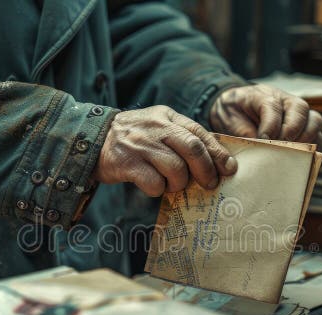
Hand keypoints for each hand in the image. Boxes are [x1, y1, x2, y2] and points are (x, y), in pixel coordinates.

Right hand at [93, 106, 237, 196]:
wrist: (91, 140)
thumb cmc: (133, 139)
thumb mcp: (157, 127)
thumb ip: (181, 138)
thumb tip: (214, 161)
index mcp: (167, 116)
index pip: (199, 132)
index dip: (218, 152)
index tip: (230, 168)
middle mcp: (155, 127)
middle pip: (192, 149)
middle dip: (206, 170)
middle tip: (210, 184)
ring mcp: (141, 145)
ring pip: (176, 169)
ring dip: (179, 183)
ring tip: (172, 185)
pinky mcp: (127, 163)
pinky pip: (155, 183)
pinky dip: (158, 190)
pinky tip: (152, 186)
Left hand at [210, 84, 321, 143]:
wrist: (236, 110)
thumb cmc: (233, 114)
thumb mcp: (230, 120)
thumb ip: (244, 132)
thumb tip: (261, 149)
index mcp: (265, 95)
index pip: (274, 107)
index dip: (270, 126)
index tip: (263, 140)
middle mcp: (286, 101)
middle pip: (301, 109)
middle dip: (292, 131)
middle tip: (280, 148)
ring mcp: (298, 114)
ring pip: (314, 121)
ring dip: (306, 140)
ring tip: (291, 154)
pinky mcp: (305, 128)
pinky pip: (317, 136)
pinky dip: (311, 148)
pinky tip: (298, 159)